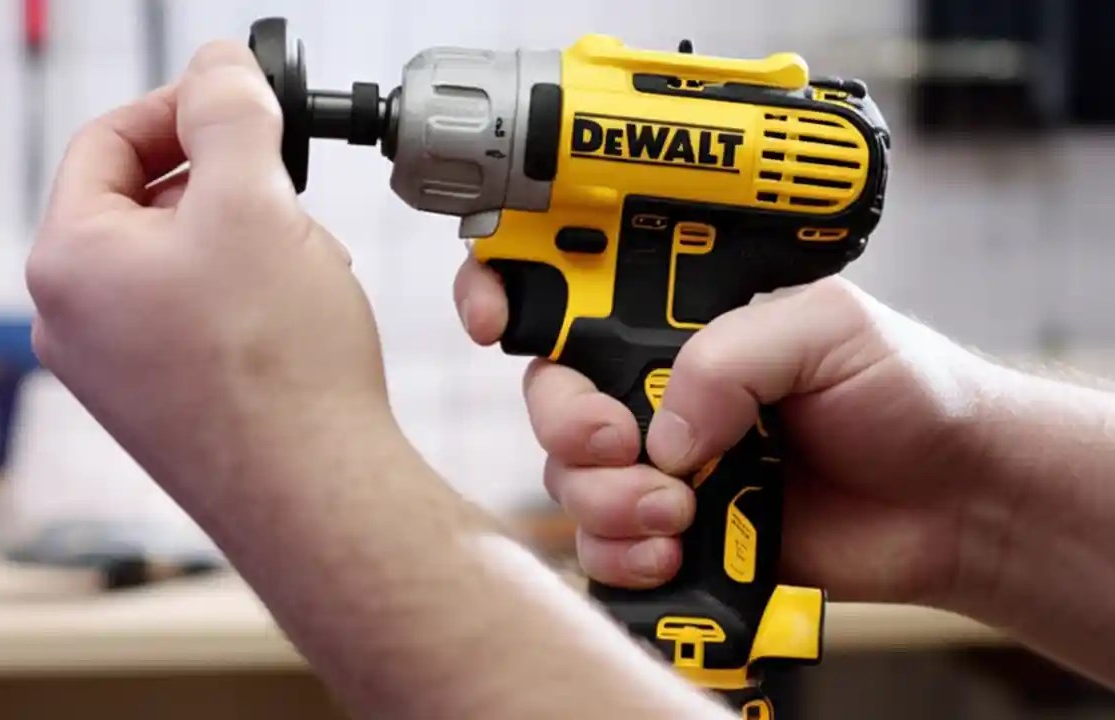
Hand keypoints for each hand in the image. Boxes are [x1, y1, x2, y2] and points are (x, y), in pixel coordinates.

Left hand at [27, 42, 392, 514]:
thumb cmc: (278, 366)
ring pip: (182, 263)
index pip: (108, 142)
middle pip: (147, 205)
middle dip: (227, 185)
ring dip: (248, 242)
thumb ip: (230, 112)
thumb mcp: (255, 200)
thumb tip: (219, 66)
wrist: (317, 498)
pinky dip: (251, 299)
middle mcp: (76, 323)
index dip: (180, 108)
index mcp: (69, 263)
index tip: (242, 105)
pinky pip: (199, 320)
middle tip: (288, 195)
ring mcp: (118, 374)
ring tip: (307, 269)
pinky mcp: (166, 407)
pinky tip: (301, 321)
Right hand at [454, 264, 990, 607]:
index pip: (568, 294)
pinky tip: (675, 552)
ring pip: (568, 480)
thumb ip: (732, 354)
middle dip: (567, 426)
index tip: (494, 320)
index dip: (506, 294)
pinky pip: (606, 549)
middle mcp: (655, 390)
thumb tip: (663, 430)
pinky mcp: (675, 535)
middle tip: (627, 445)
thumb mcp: (829, 325)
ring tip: (680, 512)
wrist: (953, 497)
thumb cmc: (903, 389)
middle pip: (548, 398)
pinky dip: (623, 556)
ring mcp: (661, 466)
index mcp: (677, 323)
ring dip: (606, 501)